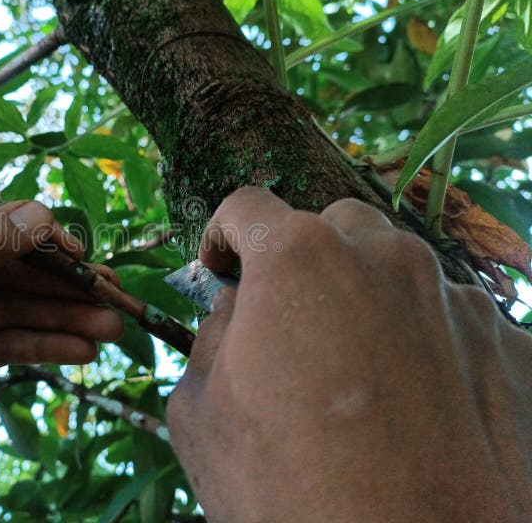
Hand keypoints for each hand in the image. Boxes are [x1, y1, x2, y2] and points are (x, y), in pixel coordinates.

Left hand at [0, 200, 122, 520]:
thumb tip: (37, 211)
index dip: (30, 233)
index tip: (77, 252)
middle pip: (1, 270)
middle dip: (56, 285)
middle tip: (109, 295)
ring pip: (8, 311)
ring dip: (58, 319)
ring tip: (110, 329)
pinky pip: (2, 345)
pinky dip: (40, 347)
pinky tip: (80, 351)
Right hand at [167, 187, 531, 521]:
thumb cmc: (287, 493)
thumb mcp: (200, 413)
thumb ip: (211, 335)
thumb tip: (236, 308)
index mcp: (299, 260)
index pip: (249, 206)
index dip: (223, 234)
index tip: (222, 266)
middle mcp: (387, 259)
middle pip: (335, 225)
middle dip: (305, 258)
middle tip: (290, 319)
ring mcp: (460, 301)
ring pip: (401, 269)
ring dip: (370, 298)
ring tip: (358, 372)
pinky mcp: (515, 350)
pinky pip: (456, 323)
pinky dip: (430, 344)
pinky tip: (416, 404)